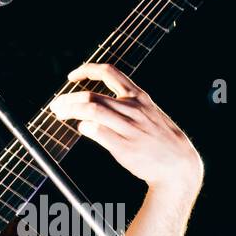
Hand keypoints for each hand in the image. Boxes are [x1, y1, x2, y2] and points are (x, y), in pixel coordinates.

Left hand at [49, 62, 203, 197]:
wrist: (179, 165)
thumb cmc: (161, 140)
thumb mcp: (150, 113)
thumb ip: (128, 104)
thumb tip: (100, 104)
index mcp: (139, 96)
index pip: (109, 72)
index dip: (86, 70)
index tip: (72, 77)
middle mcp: (133, 108)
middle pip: (92, 96)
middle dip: (68, 99)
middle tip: (56, 105)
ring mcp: (129, 127)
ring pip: (92, 111)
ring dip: (70, 111)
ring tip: (60, 114)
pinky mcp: (124, 147)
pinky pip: (97, 132)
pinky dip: (85, 128)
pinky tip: (82, 129)